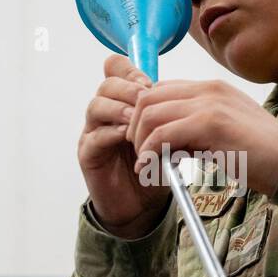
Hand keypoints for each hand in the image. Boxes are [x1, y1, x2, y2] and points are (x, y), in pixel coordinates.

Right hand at [77, 54, 172, 238]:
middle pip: (107, 85)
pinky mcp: (88, 154)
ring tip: (136, 117)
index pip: (116, 71)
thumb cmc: (153, 168)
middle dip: (128, 88)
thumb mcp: (169, 138)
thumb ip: (172, 117)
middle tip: (145, 96)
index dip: (130, 71)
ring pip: (96, 106)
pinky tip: (126, 136)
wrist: (140, 205)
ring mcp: (93, 132)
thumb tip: (190, 97)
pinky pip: (94, 137)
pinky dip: (111, 133)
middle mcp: (105, 114)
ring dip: (119, 108)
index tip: (149, 82)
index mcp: (123, 102)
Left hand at [126, 78, 277, 196]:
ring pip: (150, 113)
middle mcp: (208, 89)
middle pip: (147, 97)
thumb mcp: (221, 133)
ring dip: (140, 140)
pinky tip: (150, 167)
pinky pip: (162, 133)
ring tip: (145, 162)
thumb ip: (193, 130)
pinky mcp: (210, 123)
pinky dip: (149, 151)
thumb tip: (161, 142)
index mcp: (212, 88)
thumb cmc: (259, 155)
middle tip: (139, 153)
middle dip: (134, 126)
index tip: (142, 141)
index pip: (160, 89)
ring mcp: (209, 103)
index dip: (142, 115)